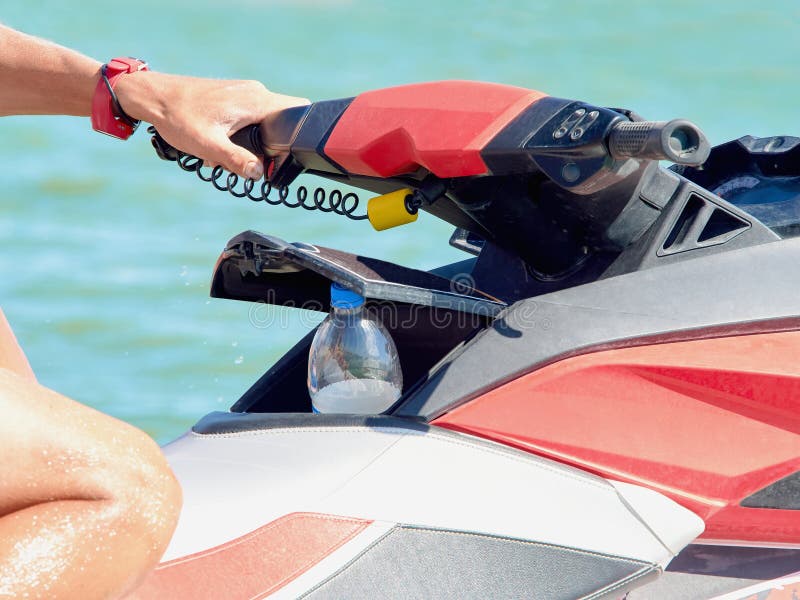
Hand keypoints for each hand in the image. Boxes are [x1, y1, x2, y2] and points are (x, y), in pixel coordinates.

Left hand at [116, 72, 308, 178]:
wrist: (153, 96)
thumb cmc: (178, 118)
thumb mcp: (208, 145)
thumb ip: (237, 160)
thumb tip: (260, 173)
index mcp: (255, 101)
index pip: (298, 112)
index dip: (297, 138)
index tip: (281, 158)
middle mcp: (255, 93)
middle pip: (282, 123)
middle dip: (271, 147)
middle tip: (249, 163)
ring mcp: (244, 93)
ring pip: (264, 123)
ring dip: (251, 144)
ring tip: (224, 154)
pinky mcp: (234, 97)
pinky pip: (250, 118)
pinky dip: (240, 136)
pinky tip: (219, 145)